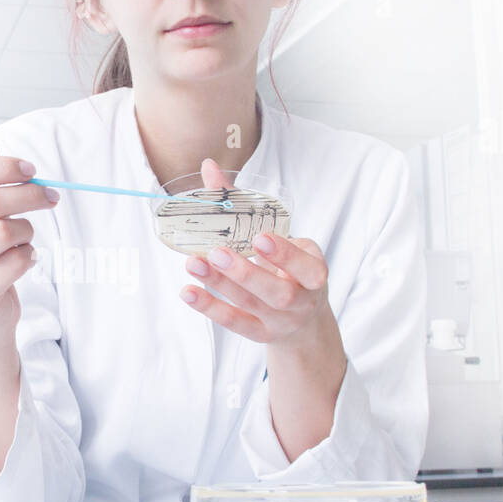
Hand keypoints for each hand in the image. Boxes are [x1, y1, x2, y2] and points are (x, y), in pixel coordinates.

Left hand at [179, 158, 340, 355]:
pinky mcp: (259, 333)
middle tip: (217, 252)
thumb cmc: (291, 268)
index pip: (307, 268)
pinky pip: (235, 324)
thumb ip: (246, 205)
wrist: (303, 319)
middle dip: (246, 272)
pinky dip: (211, 308)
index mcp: (314, 273)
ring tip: (192, 265)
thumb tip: (209, 168)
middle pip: (276, 292)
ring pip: (251, 306)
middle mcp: (300, 300)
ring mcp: (279, 321)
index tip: (261, 237)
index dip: (286, 255)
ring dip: (220, 285)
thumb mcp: (283, 239)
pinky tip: (188, 292)